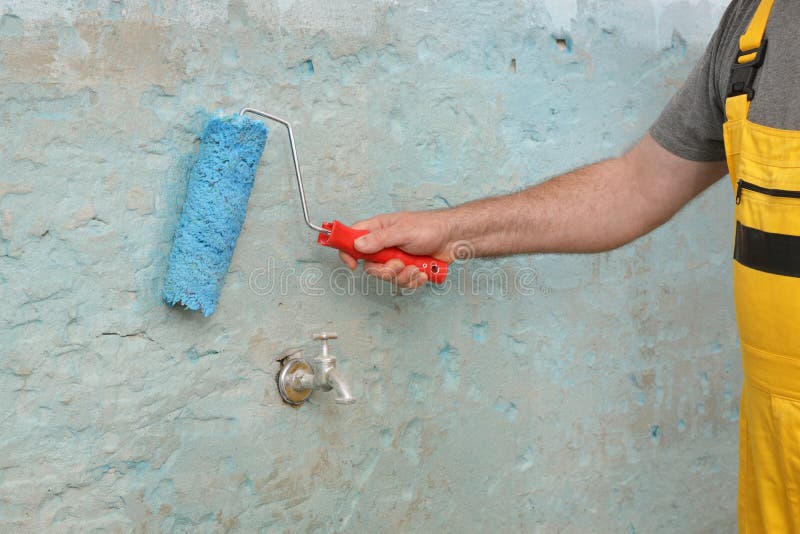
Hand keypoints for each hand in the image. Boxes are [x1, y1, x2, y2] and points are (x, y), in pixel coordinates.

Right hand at [338, 210, 453, 287]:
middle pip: (370, 265)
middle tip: (398, 265)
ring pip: (388, 277)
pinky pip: (403, 282)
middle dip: (384, 271)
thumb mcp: (403, 231)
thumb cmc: (430, 227)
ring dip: (402, 277)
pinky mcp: (409, 269)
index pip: (353, 238)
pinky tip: (423, 274)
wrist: (455, 239)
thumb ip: (379, 239)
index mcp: (379, 229)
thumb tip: (358, 246)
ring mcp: (397, 258)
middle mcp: (385, 244)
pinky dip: (413, 281)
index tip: (353, 264)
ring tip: (416, 268)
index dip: (348, 251)